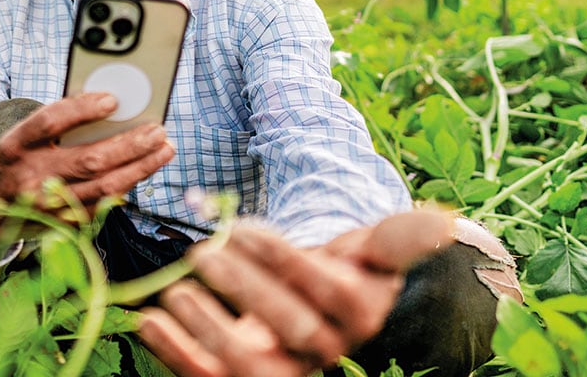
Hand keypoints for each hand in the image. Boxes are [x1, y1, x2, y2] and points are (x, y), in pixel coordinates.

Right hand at [0, 92, 174, 237]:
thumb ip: (58, 123)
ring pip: (105, 188)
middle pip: (89, 160)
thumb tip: (109, 105)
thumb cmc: (19, 163)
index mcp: (15, 147)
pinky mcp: (65, 226)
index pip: (49, 122)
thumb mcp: (24, 138)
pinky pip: (105, 203)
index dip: (82, 110)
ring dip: (140, 168)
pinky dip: (128, 185)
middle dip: (130, 145)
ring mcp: (48, 207)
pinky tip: (143, 170)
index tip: (112, 100)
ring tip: (164, 149)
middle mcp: (30, 178)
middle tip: (158, 130)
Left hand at [139, 210, 454, 376]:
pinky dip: (174, 352)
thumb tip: (440, 224)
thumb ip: (396, 237)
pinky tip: (147, 320)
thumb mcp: (370, 250)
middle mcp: (328, 349)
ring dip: (207, 325)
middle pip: (289, 324)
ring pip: (250, 362)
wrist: (319, 314)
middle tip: (204, 251)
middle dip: (244, 286)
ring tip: (173, 289)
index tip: (241, 226)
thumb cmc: (341, 271)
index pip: (323, 285)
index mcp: (360, 310)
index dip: (282, 256)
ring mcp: (287, 372)